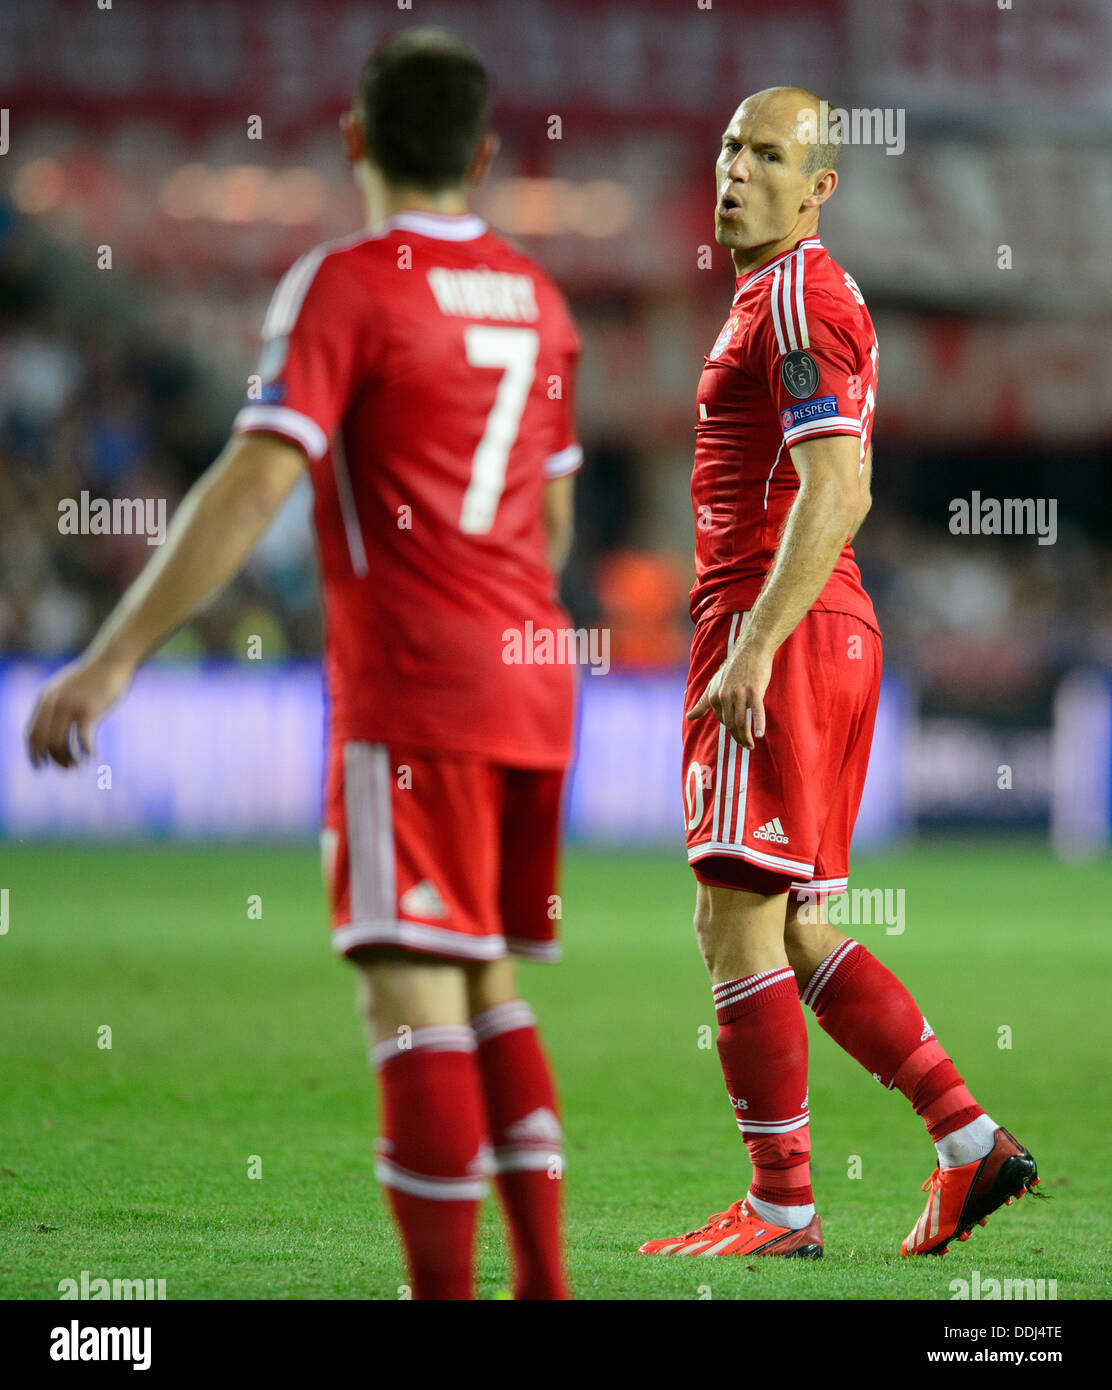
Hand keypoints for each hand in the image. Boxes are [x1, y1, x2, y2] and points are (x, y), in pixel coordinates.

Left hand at [26, 654, 134, 769]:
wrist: (113, 660)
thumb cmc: (94, 675)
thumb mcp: (67, 687)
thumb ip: (56, 703)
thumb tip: (52, 724)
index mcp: (45, 699)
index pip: (31, 734)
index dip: (34, 754)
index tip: (41, 766)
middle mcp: (54, 704)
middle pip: (45, 743)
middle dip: (54, 760)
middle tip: (67, 769)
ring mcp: (71, 708)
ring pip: (61, 745)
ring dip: (69, 760)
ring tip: (80, 764)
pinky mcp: (89, 712)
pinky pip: (83, 741)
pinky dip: (87, 752)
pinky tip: (93, 756)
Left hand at [686, 640, 772, 750]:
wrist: (751, 651)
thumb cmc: (734, 668)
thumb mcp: (713, 684)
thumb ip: (702, 703)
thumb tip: (688, 717)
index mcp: (714, 696)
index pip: (722, 720)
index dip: (731, 730)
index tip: (738, 736)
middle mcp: (724, 696)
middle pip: (731, 725)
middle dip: (738, 738)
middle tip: (746, 747)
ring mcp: (740, 694)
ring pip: (741, 722)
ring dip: (746, 737)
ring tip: (750, 746)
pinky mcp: (754, 691)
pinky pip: (756, 712)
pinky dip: (758, 724)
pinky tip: (759, 735)